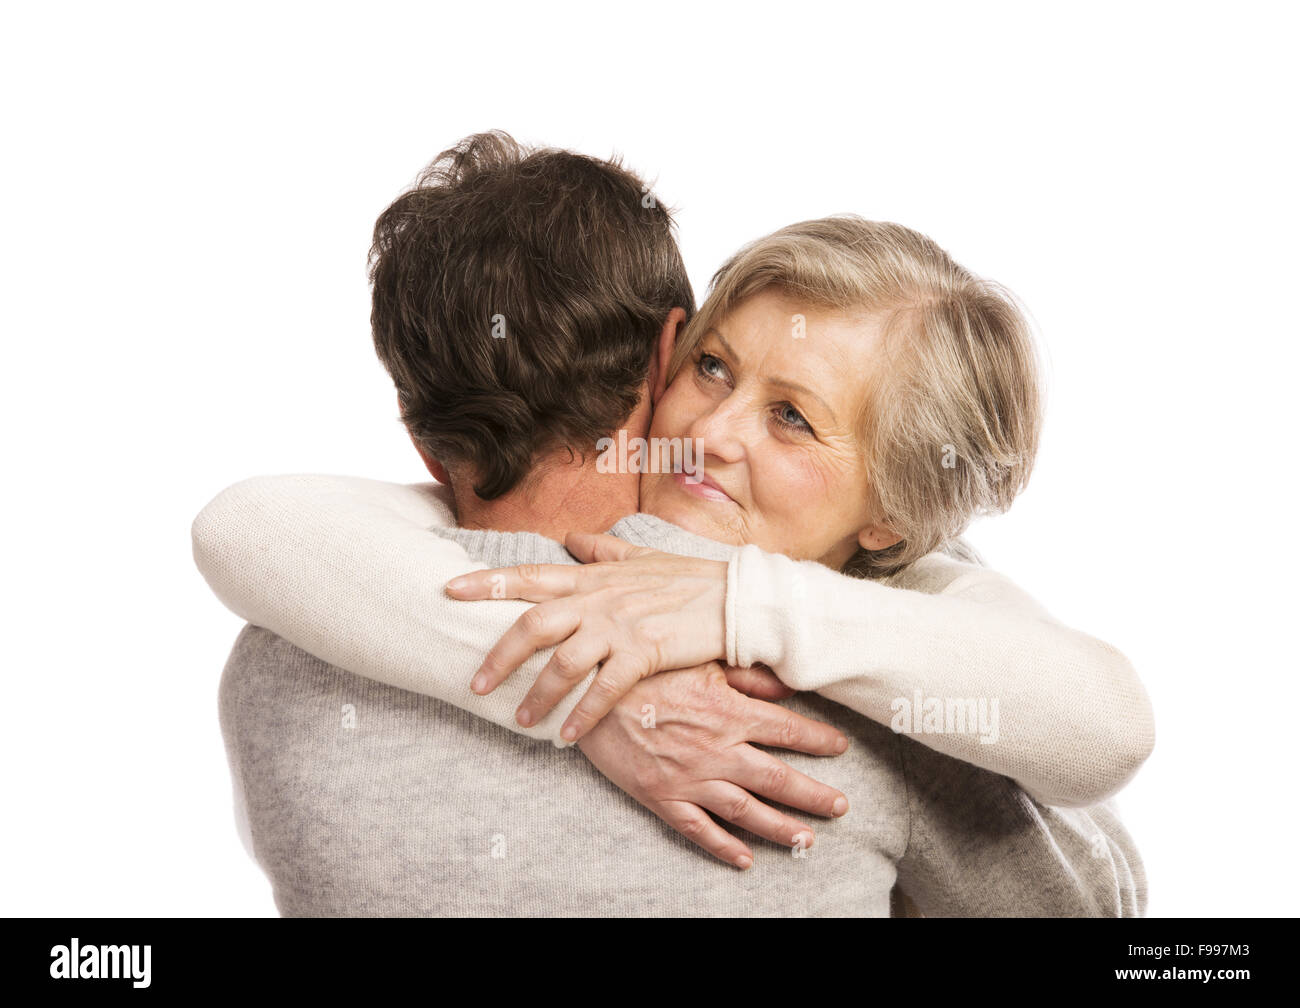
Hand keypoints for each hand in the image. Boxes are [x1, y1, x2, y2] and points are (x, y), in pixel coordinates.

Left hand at [445, 532, 728, 740]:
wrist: (736, 598)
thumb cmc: (689, 578)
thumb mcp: (642, 556)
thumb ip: (601, 549)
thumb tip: (572, 538)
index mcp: (592, 576)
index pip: (530, 576)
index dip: (487, 582)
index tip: (448, 589)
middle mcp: (598, 598)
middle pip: (533, 624)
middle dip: (499, 656)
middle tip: (474, 684)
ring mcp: (620, 624)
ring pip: (563, 661)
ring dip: (538, 695)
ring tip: (520, 720)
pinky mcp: (645, 651)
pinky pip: (604, 688)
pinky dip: (583, 714)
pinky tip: (568, 737)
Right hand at [576, 663, 849, 868]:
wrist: (587, 692)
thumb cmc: (644, 669)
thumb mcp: (699, 660)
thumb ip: (745, 676)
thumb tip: (786, 686)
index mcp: (728, 711)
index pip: (786, 730)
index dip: (818, 740)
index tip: (840, 746)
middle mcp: (715, 749)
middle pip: (777, 778)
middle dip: (813, 795)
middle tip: (842, 806)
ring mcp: (689, 778)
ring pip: (746, 810)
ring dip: (782, 827)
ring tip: (808, 840)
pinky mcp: (661, 797)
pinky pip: (698, 829)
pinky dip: (724, 847)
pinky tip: (746, 859)